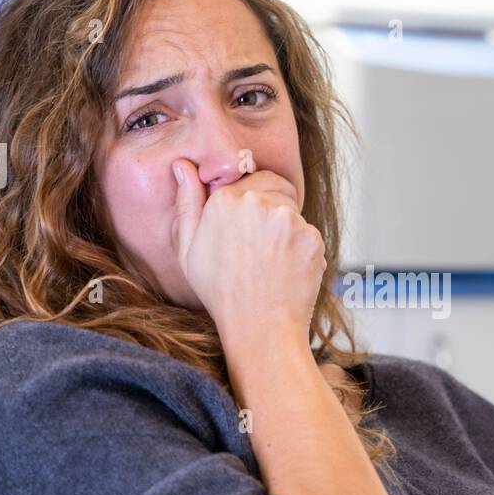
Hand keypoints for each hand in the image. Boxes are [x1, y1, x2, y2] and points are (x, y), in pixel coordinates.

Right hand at [173, 158, 324, 344]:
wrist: (259, 328)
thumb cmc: (221, 294)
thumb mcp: (189, 249)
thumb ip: (186, 203)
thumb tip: (182, 166)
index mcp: (224, 200)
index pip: (249, 178)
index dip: (250, 201)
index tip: (247, 227)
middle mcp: (257, 203)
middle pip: (275, 187)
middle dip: (271, 208)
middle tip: (261, 247)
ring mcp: (287, 219)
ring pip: (292, 211)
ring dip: (286, 229)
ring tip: (271, 261)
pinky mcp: (311, 236)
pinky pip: (308, 234)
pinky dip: (301, 249)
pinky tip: (286, 271)